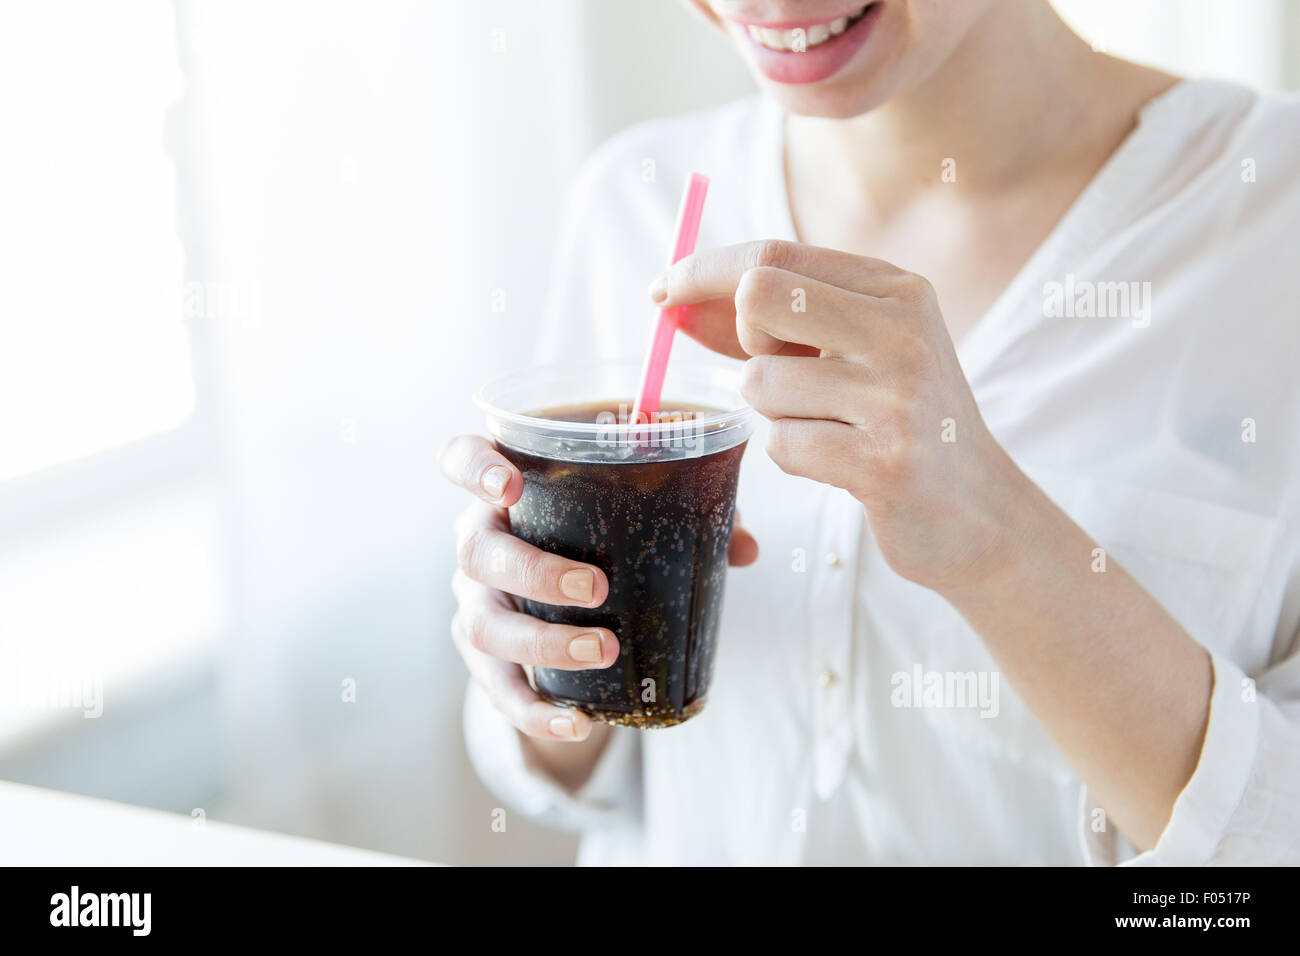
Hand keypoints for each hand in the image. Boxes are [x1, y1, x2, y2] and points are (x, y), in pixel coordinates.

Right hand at [439, 434, 758, 743]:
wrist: (564, 598)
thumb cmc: (599, 534)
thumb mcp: (637, 513)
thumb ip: (687, 514)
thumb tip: (745, 550)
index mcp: (506, 491)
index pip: (461, 460)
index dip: (474, 469)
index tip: (508, 486)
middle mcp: (478, 543)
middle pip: (477, 553)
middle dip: (533, 572)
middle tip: (597, 589)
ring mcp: (475, 602)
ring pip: (482, 625)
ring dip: (542, 642)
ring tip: (603, 651)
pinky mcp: (486, 659)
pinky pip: (498, 690)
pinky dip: (534, 712)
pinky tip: (576, 725)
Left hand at [649, 239, 1026, 593]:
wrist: (978, 511)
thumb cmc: (899, 421)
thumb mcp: (855, 349)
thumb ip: (776, 319)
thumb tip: (673, 297)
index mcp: (897, 288)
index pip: (773, 254)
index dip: (702, 271)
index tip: (662, 290)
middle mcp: (903, 330)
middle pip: (758, 296)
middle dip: (743, 339)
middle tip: (779, 369)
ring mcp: (897, 397)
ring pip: (759, 383)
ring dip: (773, 413)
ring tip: (831, 428)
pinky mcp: (884, 463)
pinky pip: (779, 445)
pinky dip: (791, 456)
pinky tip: (840, 462)